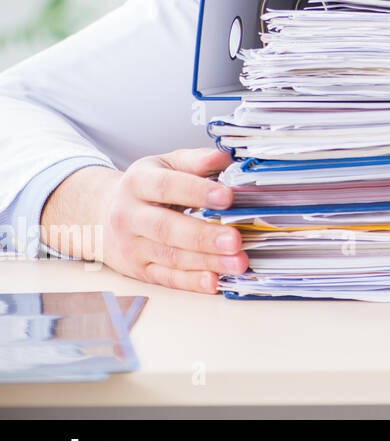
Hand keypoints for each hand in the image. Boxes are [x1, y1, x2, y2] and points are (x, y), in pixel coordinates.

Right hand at [41, 147, 246, 293]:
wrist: (100, 215)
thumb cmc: (146, 187)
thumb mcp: (165, 165)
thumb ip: (196, 161)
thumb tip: (225, 158)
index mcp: (138, 183)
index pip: (166, 186)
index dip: (197, 191)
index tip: (227, 196)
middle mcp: (130, 216)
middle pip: (167, 228)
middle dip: (203, 236)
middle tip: (235, 240)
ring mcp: (132, 246)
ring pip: (170, 256)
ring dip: (206, 262)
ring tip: (237, 263)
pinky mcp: (139, 269)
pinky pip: (167, 278)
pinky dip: (191, 282)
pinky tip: (214, 282)